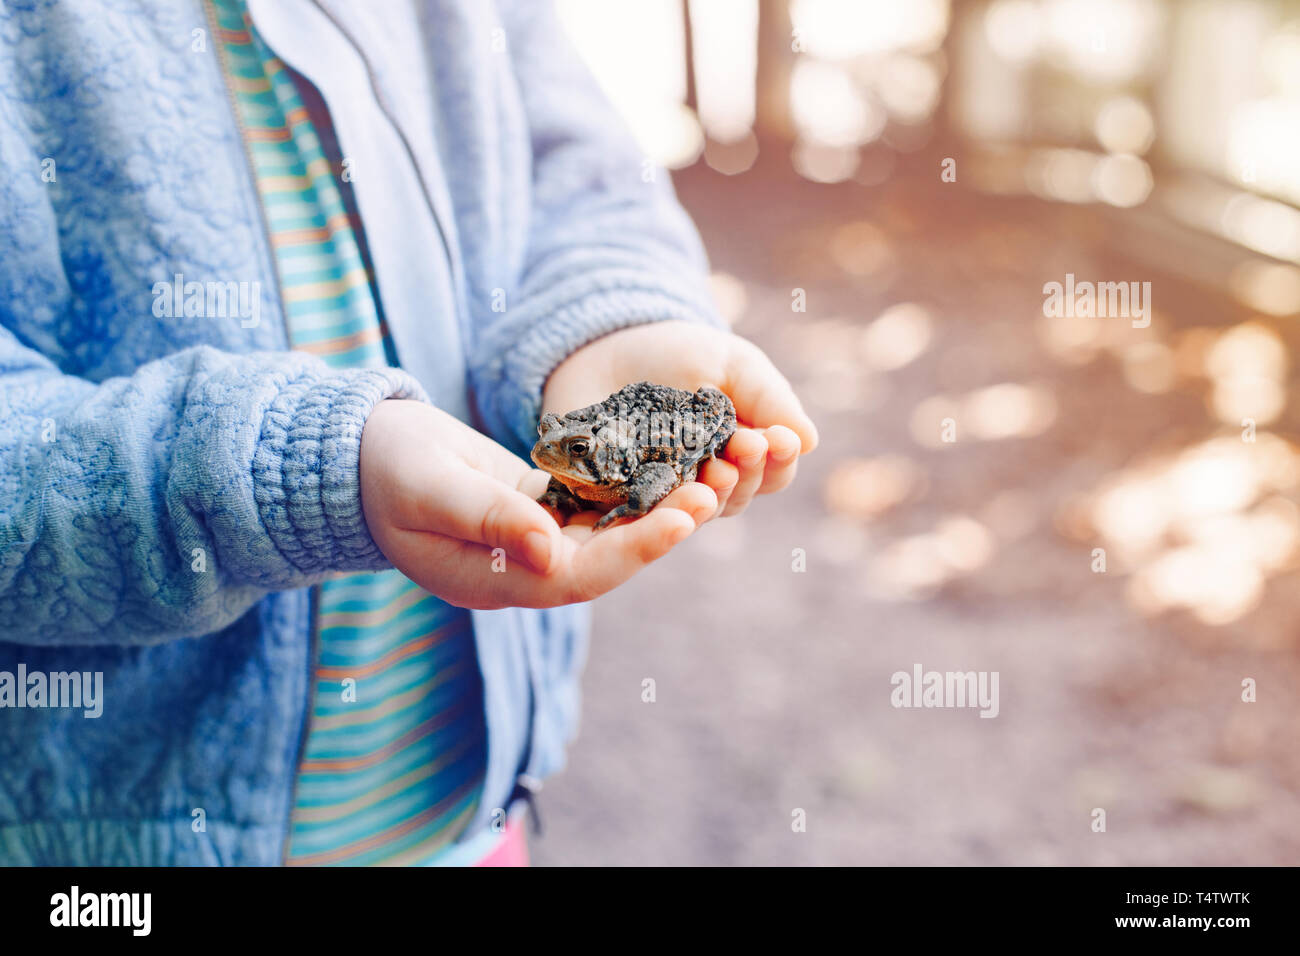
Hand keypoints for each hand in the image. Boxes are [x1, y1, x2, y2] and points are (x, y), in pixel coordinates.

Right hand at [359, 399, 715, 608]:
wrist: (358, 451)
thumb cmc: (382, 469)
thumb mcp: (429, 488)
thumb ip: (487, 519)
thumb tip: (552, 552)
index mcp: (491, 581)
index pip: (578, 577)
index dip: (634, 551)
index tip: (683, 519)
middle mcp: (520, 571)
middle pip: (606, 559)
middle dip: (661, 528)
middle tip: (714, 491)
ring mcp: (530, 542)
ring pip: (607, 533)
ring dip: (655, 507)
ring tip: (706, 473)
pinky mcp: (538, 509)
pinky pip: (593, 506)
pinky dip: (629, 486)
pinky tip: (668, 460)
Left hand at [542, 321, 817, 517]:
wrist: (607, 347)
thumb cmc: (679, 355)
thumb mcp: (733, 364)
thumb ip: (768, 397)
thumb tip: (808, 441)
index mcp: (745, 453)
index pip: (774, 471)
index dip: (780, 458)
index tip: (779, 438)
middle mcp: (711, 482)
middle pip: (742, 494)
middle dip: (749, 471)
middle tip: (747, 445)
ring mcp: (668, 493)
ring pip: (701, 508)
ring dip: (714, 493)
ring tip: (717, 470)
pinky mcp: (624, 497)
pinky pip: (648, 510)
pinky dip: (662, 503)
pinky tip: (670, 488)